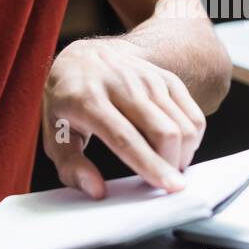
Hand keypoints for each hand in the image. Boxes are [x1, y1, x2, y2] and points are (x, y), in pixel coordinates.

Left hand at [41, 38, 205, 197]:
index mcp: (87, 99)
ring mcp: (146, 78)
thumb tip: (96, 192)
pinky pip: (193, 115)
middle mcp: (120, 84)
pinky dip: (191, 139)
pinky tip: (175, 147)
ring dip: (182, 154)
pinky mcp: (165, 77)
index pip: (125, 137)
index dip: (150, 164)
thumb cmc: (68, 101)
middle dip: (171, 165)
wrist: (84, 56)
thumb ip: (71, 166)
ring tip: (166, 165)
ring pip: (183, 124)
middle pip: (163, 131)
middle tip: (161, 182)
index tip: (169, 187)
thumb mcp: (55, 133)